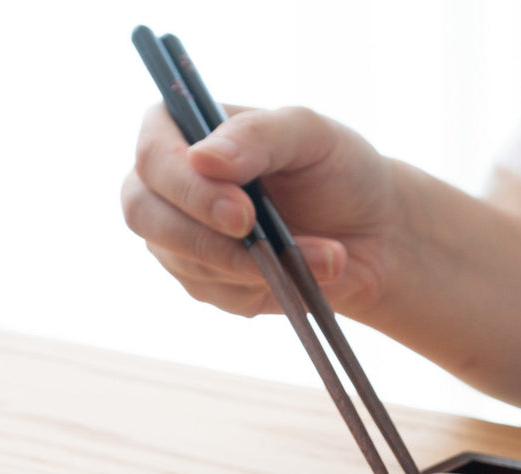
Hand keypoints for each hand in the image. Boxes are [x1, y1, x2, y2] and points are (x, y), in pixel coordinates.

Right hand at [121, 104, 396, 318]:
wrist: (375, 234)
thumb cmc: (337, 170)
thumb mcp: (309, 133)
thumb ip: (258, 135)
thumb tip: (203, 159)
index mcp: (178, 129)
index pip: (154, 159)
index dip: (190, 190)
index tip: (243, 214)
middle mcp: (167, 185)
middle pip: (145, 215)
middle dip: (207, 239)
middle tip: (268, 248)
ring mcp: (181, 239)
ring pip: (187, 264)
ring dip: (258, 268)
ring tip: (327, 256)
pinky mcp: (210, 285)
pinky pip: (222, 297)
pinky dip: (269, 290)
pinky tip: (305, 276)